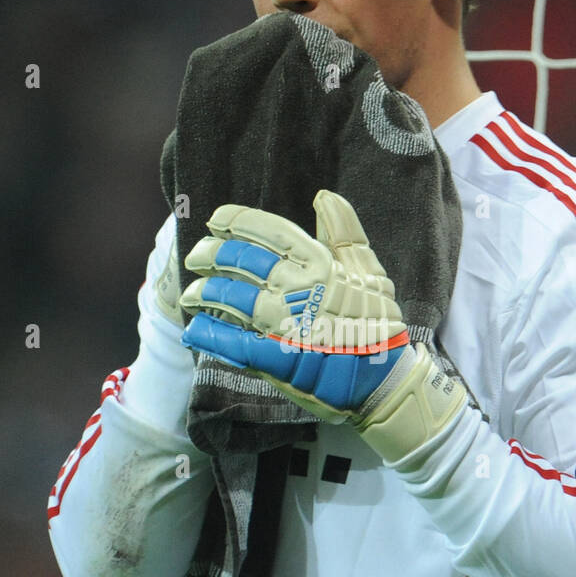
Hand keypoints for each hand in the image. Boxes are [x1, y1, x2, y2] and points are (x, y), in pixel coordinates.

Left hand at [179, 190, 467, 460]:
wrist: (384, 379)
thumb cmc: (378, 322)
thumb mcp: (370, 270)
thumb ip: (344, 232)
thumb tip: (323, 197)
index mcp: (320, 263)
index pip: (269, 231)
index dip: (237, 221)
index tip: (216, 220)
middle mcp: (298, 288)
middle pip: (242, 261)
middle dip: (211, 254)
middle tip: (196, 257)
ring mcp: (284, 323)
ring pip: (232, 297)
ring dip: (205, 292)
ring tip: (191, 293)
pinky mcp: (275, 358)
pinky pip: (232, 341)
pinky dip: (209, 333)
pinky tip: (194, 328)